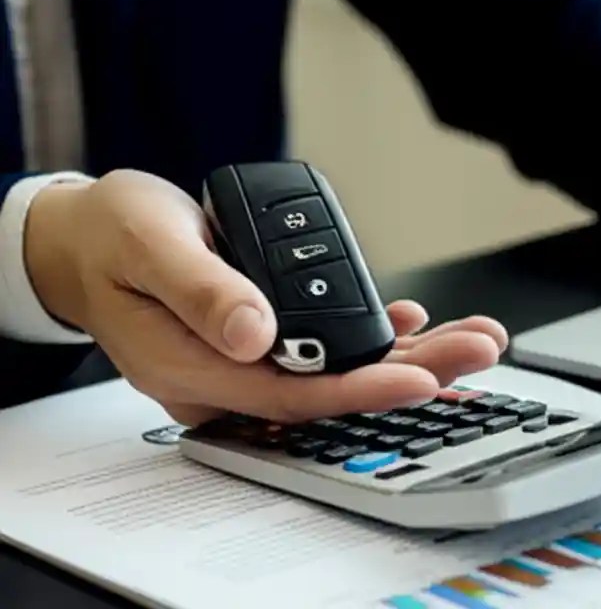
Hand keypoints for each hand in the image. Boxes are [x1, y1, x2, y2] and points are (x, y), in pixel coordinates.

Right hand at [25, 169, 506, 425]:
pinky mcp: (260, 342)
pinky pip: (324, 350)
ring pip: (337, 370)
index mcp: (191, 368)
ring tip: (473, 337)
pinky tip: (413, 319)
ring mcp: (244, 363)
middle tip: (480, 348)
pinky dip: (374, 335)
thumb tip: (257, 334)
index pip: (291, 394)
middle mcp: (225, 376)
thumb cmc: (111, 236)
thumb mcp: (149, 245)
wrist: (88, 236)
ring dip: (409, 355)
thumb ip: (201, 290)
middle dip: (414, 371)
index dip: (362, 388)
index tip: (423, 377)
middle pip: (330, 387)